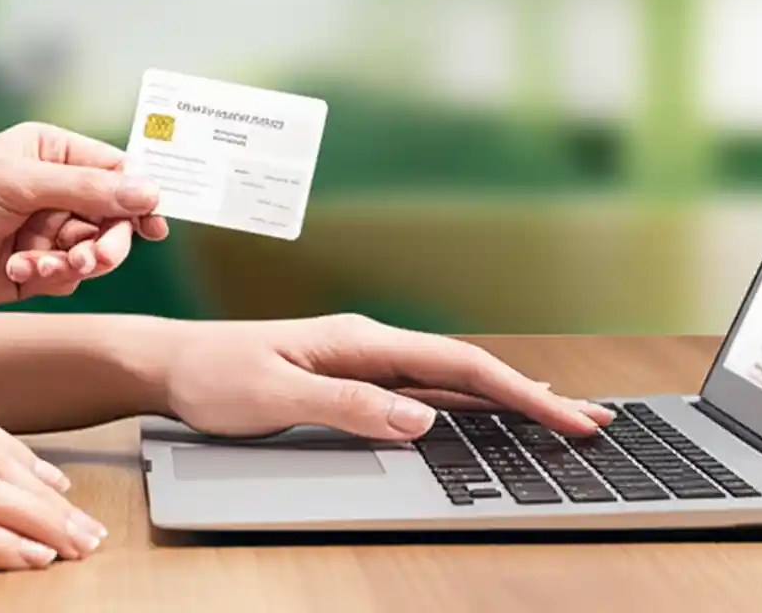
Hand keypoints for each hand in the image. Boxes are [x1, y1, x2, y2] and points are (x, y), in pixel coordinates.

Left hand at [0, 122, 168, 322]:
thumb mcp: (19, 185)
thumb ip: (89, 190)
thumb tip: (151, 192)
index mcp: (51, 153)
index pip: (116, 170)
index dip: (139, 197)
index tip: (154, 225)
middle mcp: (54, 189)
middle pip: (114, 217)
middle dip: (106, 240)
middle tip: (93, 259)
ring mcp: (45, 229)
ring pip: (94, 250)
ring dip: (76, 262)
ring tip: (49, 269)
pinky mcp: (36, 267)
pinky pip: (69, 275)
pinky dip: (51, 277)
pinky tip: (18, 273)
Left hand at [156, 314, 615, 439]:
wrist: (172, 362)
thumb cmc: (215, 374)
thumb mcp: (276, 395)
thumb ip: (348, 405)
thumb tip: (421, 418)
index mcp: (364, 342)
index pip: (460, 367)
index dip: (518, 393)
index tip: (565, 416)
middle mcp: (374, 346)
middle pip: (470, 370)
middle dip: (533, 396)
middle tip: (589, 419)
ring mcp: (367, 362)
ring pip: (454, 380)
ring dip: (508, 398)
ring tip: (558, 414)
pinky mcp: (355, 379)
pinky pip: (427, 390)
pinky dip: (469, 401)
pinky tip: (487, 409)